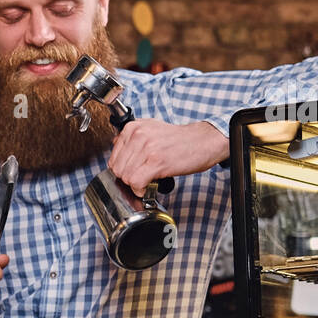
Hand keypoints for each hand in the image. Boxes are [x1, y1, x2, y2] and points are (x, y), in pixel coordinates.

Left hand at [108, 119, 228, 195]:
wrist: (203, 140)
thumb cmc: (179, 138)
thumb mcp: (151, 129)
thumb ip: (132, 137)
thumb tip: (116, 145)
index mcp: (133, 127)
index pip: (113, 157)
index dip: (122, 169)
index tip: (133, 172)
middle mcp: (137, 135)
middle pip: (117, 169)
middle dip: (128, 178)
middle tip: (141, 177)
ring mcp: (146, 148)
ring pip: (125, 177)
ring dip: (135, 184)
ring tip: (147, 181)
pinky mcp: (156, 161)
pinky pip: (136, 182)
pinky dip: (141, 189)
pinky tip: (149, 186)